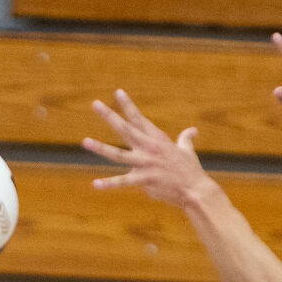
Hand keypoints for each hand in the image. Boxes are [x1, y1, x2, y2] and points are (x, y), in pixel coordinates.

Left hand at [81, 89, 216, 208]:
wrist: (196, 189)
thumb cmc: (191, 171)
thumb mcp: (188, 151)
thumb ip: (186, 139)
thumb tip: (193, 131)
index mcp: (157, 139)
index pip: (139, 119)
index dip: (128, 105)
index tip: (117, 92)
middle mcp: (149, 148)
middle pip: (125, 129)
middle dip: (109, 116)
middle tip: (95, 104)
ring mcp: (146, 163)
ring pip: (118, 154)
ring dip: (101, 148)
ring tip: (85, 141)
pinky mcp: (145, 180)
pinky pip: (123, 182)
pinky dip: (109, 184)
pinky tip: (95, 184)